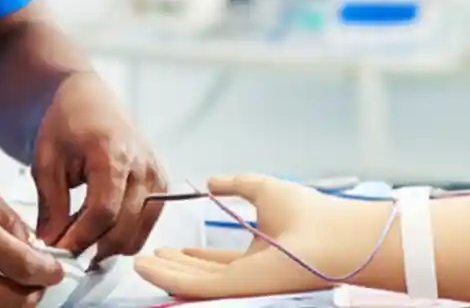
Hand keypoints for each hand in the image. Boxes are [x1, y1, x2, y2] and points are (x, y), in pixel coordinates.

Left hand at [32, 73, 166, 260]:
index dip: (80, 238)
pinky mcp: (161, 184)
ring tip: (82, 239)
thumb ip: (51, 204)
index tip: (58, 250)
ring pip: (138, 233)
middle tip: (66, 251)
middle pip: (124, 228)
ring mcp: (156, 176)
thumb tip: (50, 244)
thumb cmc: (67, 123)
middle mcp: (143, 166)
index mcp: (113, 153)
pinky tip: (101, 229)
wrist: (89, 99)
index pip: (103, 212)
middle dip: (92, 247)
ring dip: (109, 246)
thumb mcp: (47, 161)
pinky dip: (125, 235)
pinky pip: (147, 224)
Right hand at [135, 176, 392, 299]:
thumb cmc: (310, 213)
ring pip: (191, 282)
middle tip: (147, 257)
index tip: (173, 244)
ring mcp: (240, 283)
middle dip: (173, 266)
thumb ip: (238, 185)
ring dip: (163, 273)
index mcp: (258, 253)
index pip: (218, 260)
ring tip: (138, 263)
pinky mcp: (235, 287)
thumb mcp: (264, 190)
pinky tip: (145, 266)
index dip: (193, 253)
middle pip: (201, 273)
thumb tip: (211, 181)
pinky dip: (166, 276)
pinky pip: (193, 285)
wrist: (331, 233)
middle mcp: (248, 272)